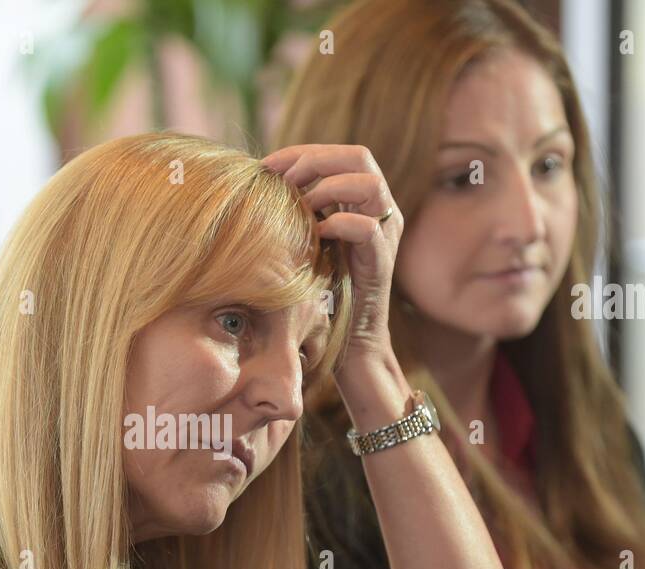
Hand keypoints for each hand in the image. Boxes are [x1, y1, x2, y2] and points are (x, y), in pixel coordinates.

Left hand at [261, 144, 403, 369]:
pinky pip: (367, 228)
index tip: (266, 165)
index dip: (302, 152)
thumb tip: (260, 183)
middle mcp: (381, 211)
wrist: (346, 340)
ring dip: (328, 189)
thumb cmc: (320, 290)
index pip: (341, 153)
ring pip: (370, 185)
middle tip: (282, 181)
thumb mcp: (306, 240)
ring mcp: (385, 235)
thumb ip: (298, 209)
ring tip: (302, 208)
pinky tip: (316, 236)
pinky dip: (338, 224)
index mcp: (364, 200)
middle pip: (359, 157)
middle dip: (315, 162)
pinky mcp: (381, 263)